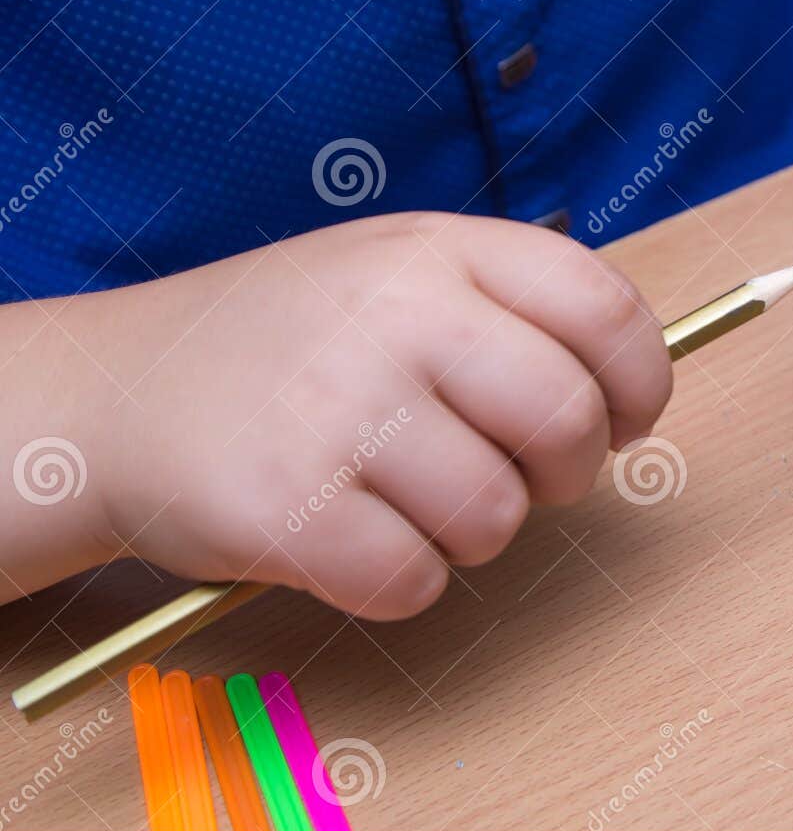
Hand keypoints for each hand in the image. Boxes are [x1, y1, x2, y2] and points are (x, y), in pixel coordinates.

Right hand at [52, 214, 670, 618]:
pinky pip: (416, 581)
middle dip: (565, 474)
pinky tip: (350, 534)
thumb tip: (630, 392)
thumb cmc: (289, 345)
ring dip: (471, 532)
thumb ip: (509, 309)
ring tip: (405, 495)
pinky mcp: (289, 507)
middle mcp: (394, 315)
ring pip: (496, 517)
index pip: (602, 308)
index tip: (625, 421)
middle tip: (518, 476)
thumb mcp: (395, 275)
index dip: (640, 381)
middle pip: (566, 421)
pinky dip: (398, 580)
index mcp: (436, 249)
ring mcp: (339, 408)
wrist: (114, 393)